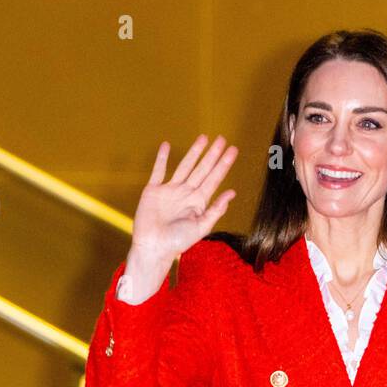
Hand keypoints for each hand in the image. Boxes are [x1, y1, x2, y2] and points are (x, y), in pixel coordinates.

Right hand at [129, 134, 237, 263]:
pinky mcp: (153, 190)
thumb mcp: (201, 227)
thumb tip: (232, 193)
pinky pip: (158, 171)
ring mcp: (170, 190)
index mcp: (198, 202)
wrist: (153, 248)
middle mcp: (186, 193)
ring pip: (184, 166)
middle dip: (212, 154)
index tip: (233, 150)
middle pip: (202, 169)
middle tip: (222, 138)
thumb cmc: (177, 242)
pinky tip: (166, 145)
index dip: (223, 164)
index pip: (214, 178)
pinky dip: (162, 158)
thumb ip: (216, 209)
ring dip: (193, 152)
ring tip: (203, 138)